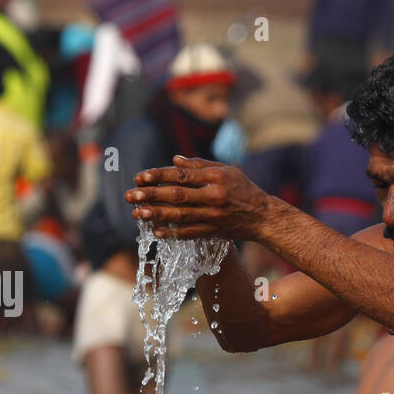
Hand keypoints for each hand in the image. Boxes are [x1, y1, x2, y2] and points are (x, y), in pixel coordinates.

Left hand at [125, 155, 269, 239]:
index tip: (140, 177)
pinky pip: (190, 233)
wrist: (262, 216)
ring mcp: (214, 216)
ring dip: (157, 214)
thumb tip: (173, 161)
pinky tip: (156, 231)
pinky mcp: (214, 231)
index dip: (159, 176)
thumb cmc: (243, 189)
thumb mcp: (226, 170)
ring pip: (180, 215)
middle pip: (177, 195)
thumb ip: (199, 165)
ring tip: (137, 213)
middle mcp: (214, 196)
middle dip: (151, 195)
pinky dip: (172, 232)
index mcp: (216, 177)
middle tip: (131, 196)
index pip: (181, 175)